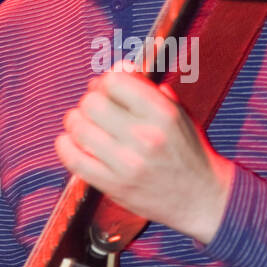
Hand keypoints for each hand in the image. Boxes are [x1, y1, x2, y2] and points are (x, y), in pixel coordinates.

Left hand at [54, 70, 233, 244]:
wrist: (201, 199)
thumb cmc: (188, 152)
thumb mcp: (179, 114)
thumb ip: (149, 89)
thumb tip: (119, 67)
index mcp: (163, 114)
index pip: (114, 81)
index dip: (106, 81)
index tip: (107, 89)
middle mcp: (145, 137)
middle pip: (92, 102)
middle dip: (90, 101)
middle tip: (95, 109)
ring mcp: (128, 164)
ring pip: (78, 127)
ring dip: (76, 122)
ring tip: (85, 126)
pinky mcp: (114, 186)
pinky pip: (73, 159)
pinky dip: (66, 146)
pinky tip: (72, 142)